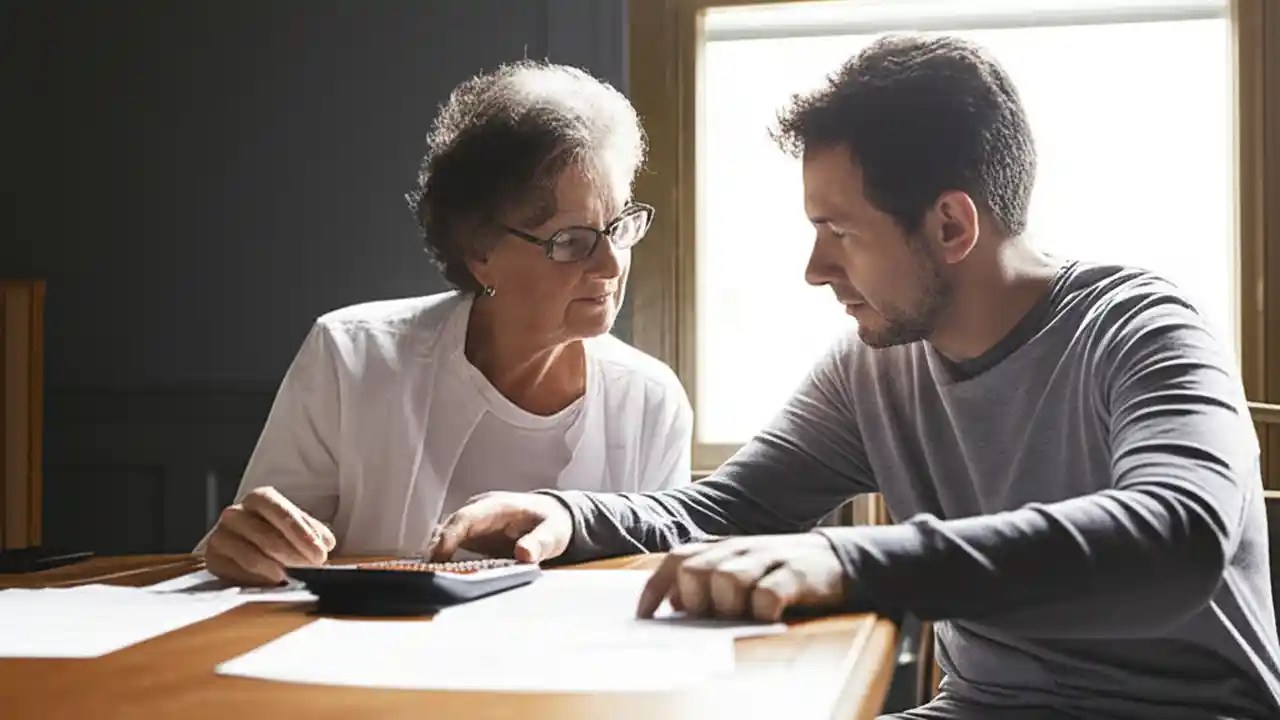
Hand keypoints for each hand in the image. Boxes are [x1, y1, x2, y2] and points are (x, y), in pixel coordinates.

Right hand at [203, 487, 335, 585]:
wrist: (246, 549)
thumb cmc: (278, 534)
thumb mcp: (299, 528)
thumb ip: (314, 532)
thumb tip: (326, 543)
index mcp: (259, 499)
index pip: (275, 507)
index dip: (299, 529)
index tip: (319, 550)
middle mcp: (235, 513)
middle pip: (264, 534)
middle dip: (293, 553)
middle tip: (312, 567)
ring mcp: (221, 536)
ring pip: (249, 555)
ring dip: (275, 568)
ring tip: (292, 577)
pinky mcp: (212, 559)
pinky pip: (234, 572)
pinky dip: (256, 580)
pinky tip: (272, 583)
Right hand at [427, 491, 572, 562]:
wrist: (552, 517)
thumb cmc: (552, 523)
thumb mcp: (553, 533)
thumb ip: (540, 542)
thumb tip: (524, 554)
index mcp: (496, 507)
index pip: (465, 518)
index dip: (448, 537)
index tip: (438, 556)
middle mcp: (479, 512)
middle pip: (449, 528)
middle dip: (437, 550)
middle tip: (429, 576)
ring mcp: (473, 523)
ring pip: (446, 537)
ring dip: (437, 556)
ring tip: (431, 579)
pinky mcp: (471, 536)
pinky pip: (451, 546)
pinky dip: (444, 559)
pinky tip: (440, 576)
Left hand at [637, 534, 846, 621]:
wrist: (836, 559)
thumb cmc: (779, 572)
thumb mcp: (740, 569)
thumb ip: (707, 580)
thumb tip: (672, 604)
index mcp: (721, 547)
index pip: (675, 559)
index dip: (655, 588)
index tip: (644, 616)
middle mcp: (739, 548)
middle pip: (694, 569)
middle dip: (693, 600)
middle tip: (707, 618)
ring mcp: (768, 558)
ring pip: (726, 579)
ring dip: (726, 605)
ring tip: (739, 618)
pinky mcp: (796, 574)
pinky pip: (768, 594)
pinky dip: (762, 610)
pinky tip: (768, 618)